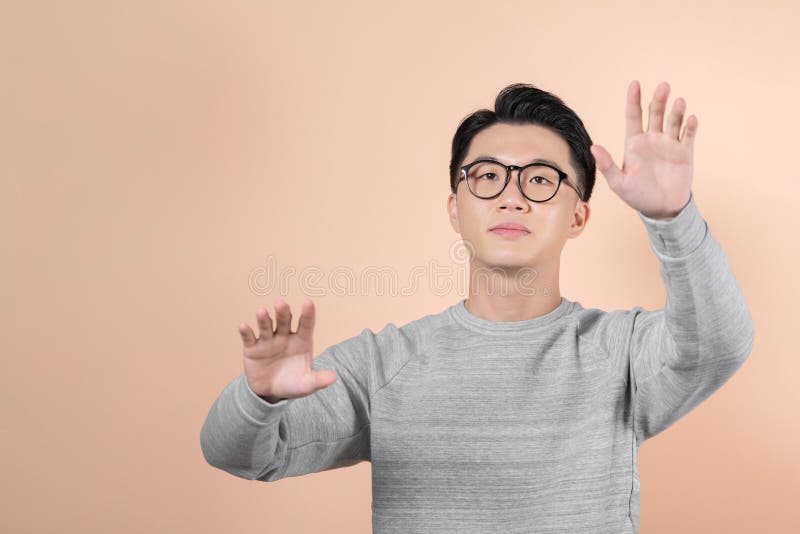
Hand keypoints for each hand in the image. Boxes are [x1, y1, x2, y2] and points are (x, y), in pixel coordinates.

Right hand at [238, 298, 336, 402]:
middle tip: (281, 304)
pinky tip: (244, 326)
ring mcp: (268, 341)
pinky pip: (249, 338)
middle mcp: (284, 337)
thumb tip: (334, 378)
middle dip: (283, 312)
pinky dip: (246, 332)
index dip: (307, 314)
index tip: (308, 303)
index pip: (306, 325)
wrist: (270, 393)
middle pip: (285, 321)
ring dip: (264, 319)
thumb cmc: (292, 384)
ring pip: (266, 326)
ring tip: (261, 312)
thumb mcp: (307, 385)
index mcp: (301, 341)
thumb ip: (318, 380)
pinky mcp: (252, 348)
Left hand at [590, 80, 696, 219]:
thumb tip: (593, 148)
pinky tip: (690, 118)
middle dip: (659, 99)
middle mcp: (652, 139)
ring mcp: (670, 144)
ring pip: (673, 121)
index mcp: (634, 143)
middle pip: (655, 113)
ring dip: (676, 110)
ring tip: (678, 101)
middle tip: (663, 86)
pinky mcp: (685, 152)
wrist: (661, 209)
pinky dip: (690, 126)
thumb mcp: (619, 182)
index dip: (633, 100)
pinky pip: (689, 135)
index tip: (634, 84)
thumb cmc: (637, 196)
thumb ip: (607, 165)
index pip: (633, 116)